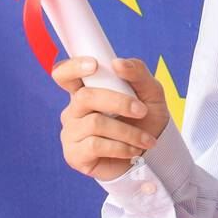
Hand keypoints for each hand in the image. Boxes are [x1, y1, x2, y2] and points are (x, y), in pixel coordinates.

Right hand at [52, 56, 170, 181]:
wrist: (153, 154)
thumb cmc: (146, 119)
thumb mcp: (150, 92)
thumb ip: (137, 73)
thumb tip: (117, 63)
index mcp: (87, 90)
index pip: (64, 74)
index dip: (73, 67)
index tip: (94, 65)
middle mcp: (74, 110)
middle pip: (85, 96)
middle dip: (118, 102)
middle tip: (142, 111)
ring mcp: (71, 133)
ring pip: (94, 123)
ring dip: (127, 131)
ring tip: (145, 140)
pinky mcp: (74, 155)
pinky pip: (95, 145)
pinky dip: (120, 147)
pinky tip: (132, 151)